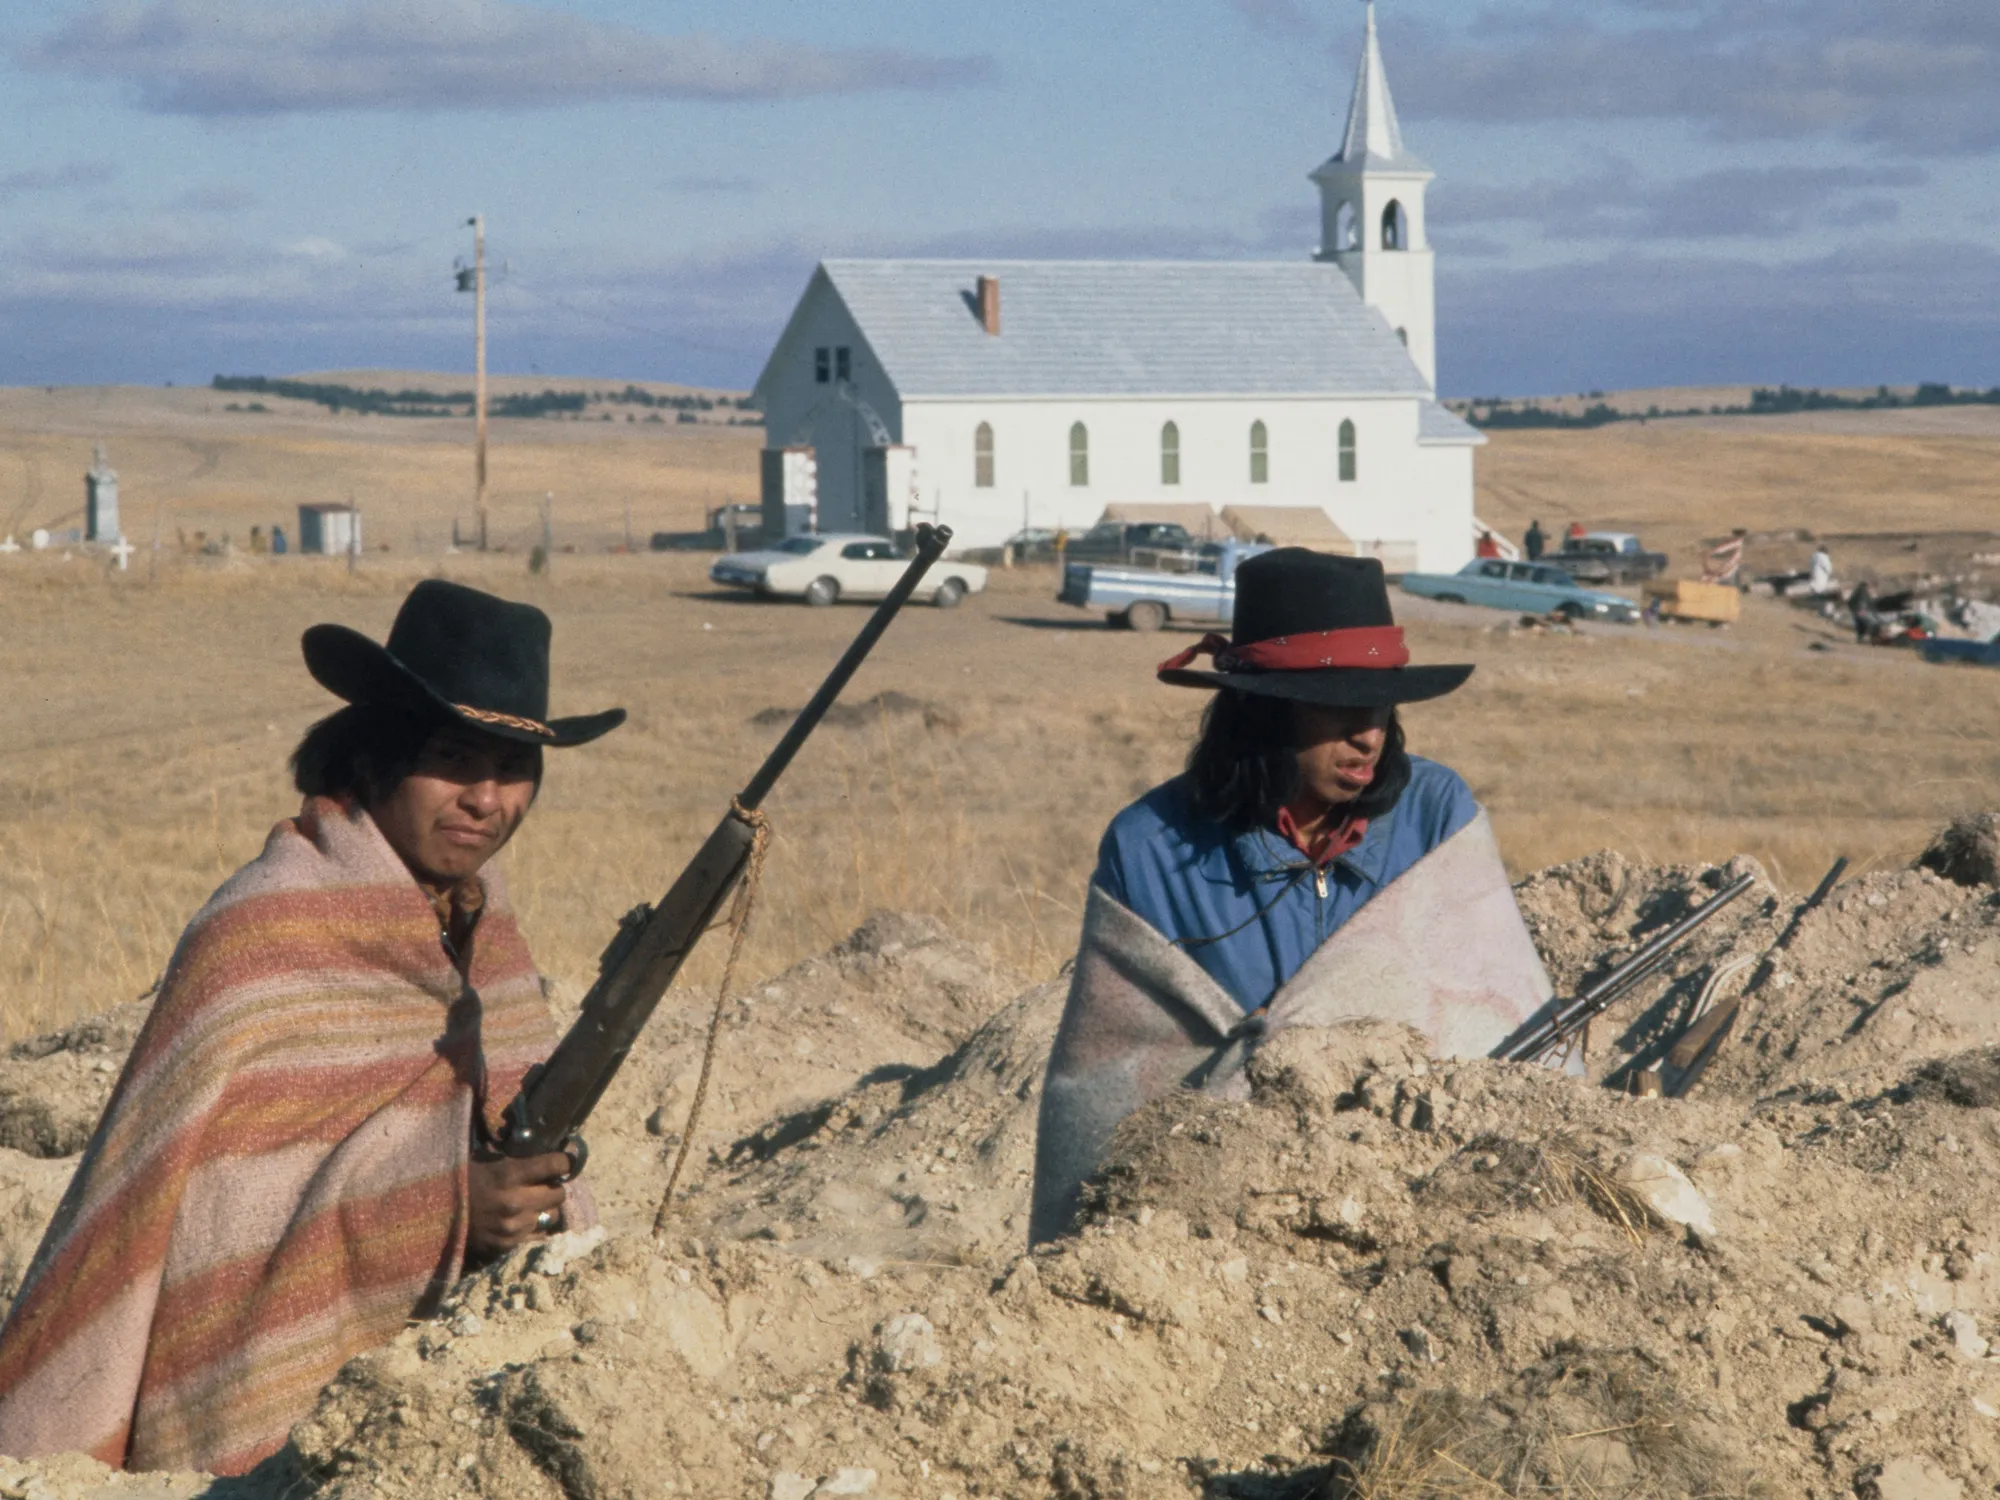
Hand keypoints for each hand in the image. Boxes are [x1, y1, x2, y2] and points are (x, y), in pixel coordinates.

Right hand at [466, 1150, 569, 1265]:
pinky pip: (539, 1236)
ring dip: (545, 1209)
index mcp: (509, 1174)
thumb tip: (544, 1147)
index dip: (563, 1161)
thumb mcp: (486, 1159)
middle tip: (545, 1184)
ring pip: (552, 1216)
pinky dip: (535, 1227)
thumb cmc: (461, 1180)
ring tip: (533, 1204)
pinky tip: (525, 1220)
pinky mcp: (508, 1246)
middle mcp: (515, 1202)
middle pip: (559, 1193)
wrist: (433, 1215)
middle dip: (554, 1186)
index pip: (555, 1165)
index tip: (563, 1161)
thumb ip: (515, 1156)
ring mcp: (513, 1227)